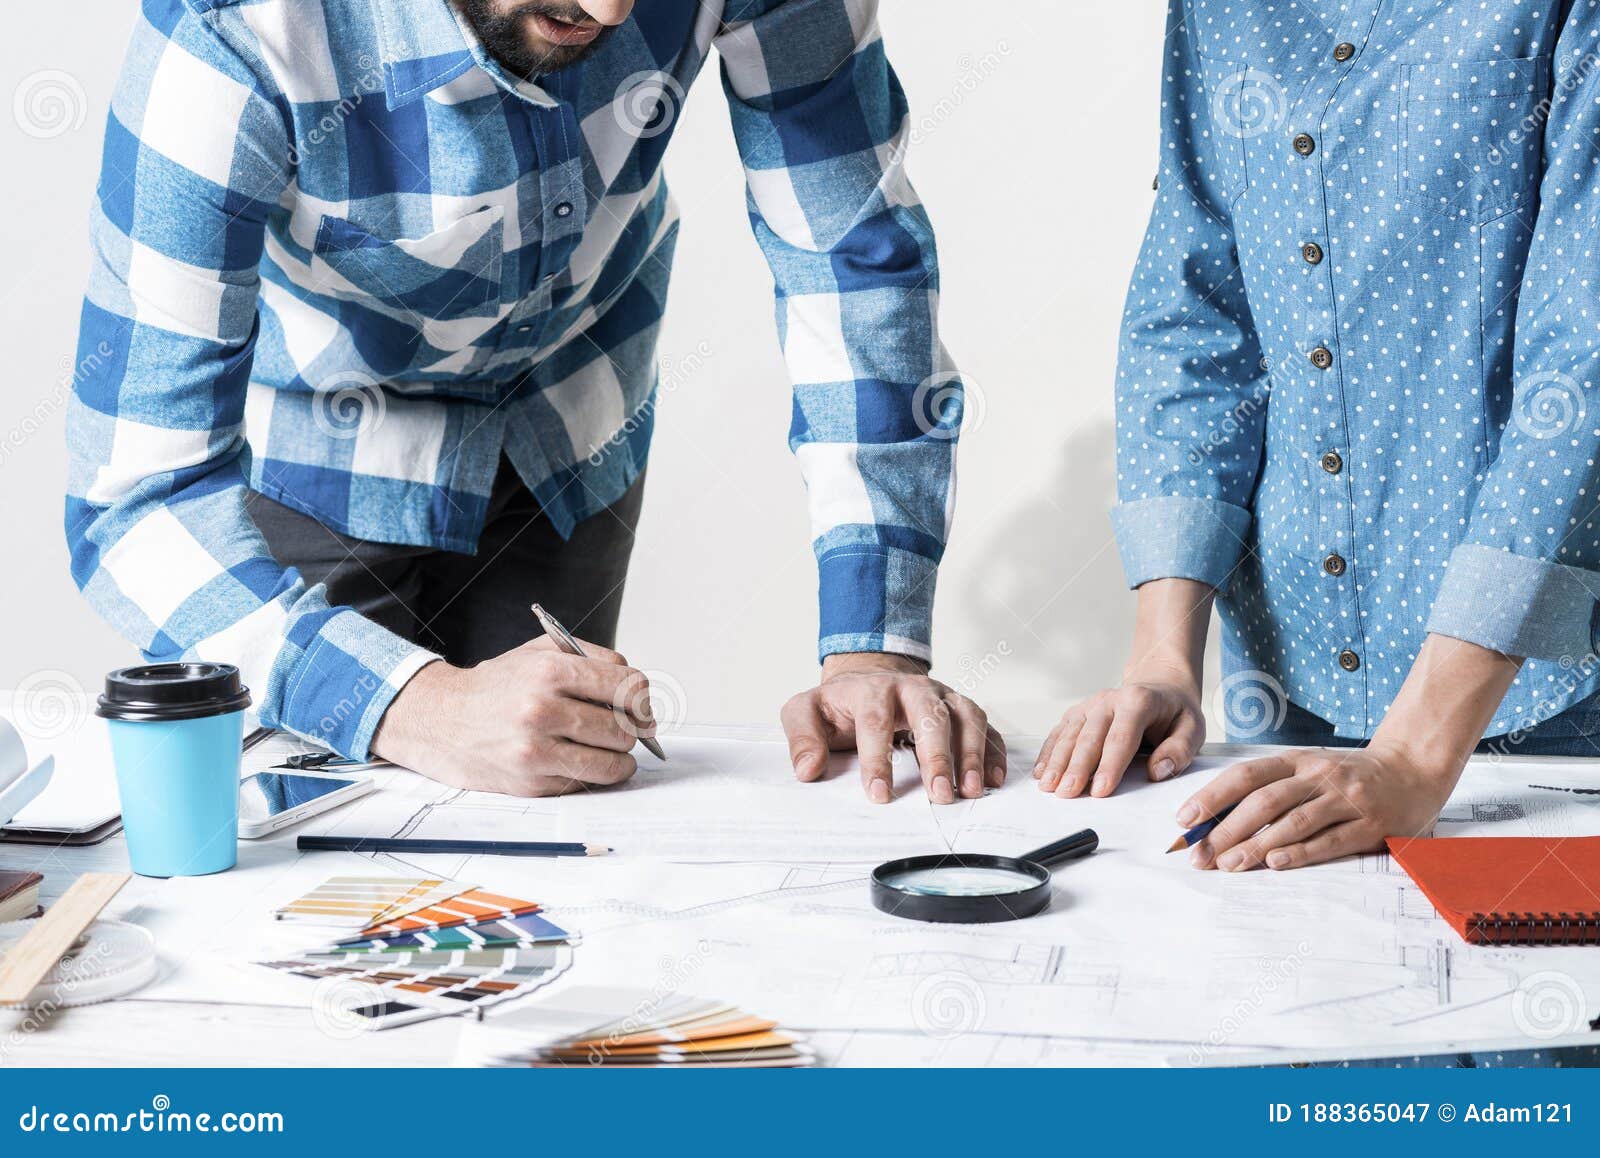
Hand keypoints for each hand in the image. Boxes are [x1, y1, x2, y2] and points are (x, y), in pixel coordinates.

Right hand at [371, 635, 655, 796]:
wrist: (442, 720)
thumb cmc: (497, 686)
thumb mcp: (540, 652)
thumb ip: (592, 658)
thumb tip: (637, 688)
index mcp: (550, 672)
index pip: (627, 686)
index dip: (642, 697)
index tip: (640, 704)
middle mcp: (543, 710)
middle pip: (624, 727)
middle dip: (632, 729)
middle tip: (626, 728)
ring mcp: (537, 750)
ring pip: (613, 762)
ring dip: (621, 757)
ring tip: (612, 749)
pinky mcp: (532, 781)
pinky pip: (587, 782)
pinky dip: (595, 774)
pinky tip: (583, 761)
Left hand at [780, 653, 1005, 803]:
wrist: (868, 676)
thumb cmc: (839, 703)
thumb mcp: (805, 712)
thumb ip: (802, 738)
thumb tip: (808, 770)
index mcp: (871, 689)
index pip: (875, 721)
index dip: (878, 758)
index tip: (878, 794)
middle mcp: (911, 688)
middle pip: (931, 716)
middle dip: (938, 756)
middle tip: (940, 796)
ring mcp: (941, 695)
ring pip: (966, 716)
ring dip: (972, 754)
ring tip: (972, 791)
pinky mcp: (960, 707)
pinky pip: (985, 725)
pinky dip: (994, 750)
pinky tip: (995, 778)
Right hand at [1034, 674, 1202, 797]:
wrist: (1161, 685)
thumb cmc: (1175, 712)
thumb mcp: (1193, 728)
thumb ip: (1179, 750)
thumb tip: (1158, 771)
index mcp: (1138, 701)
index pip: (1121, 737)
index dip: (1110, 765)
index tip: (1100, 790)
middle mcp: (1109, 700)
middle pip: (1089, 737)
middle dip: (1077, 767)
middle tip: (1067, 793)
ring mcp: (1090, 705)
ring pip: (1070, 734)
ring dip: (1057, 762)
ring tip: (1048, 786)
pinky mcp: (1079, 712)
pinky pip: (1060, 732)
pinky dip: (1049, 752)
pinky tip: (1041, 771)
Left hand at [1177, 743, 1455, 870]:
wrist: (1413, 769)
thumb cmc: (1347, 776)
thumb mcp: (1308, 770)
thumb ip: (1271, 789)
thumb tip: (1217, 820)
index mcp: (1297, 760)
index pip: (1245, 775)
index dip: (1212, 796)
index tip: (1185, 820)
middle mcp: (1318, 775)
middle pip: (1263, 801)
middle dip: (1226, 829)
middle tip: (1198, 854)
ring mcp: (1346, 799)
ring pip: (1293, 822)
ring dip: (1256, 844)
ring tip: (1228, 864)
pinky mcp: (1370, 824)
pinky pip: (1331, 840)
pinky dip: (1301, 852)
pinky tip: (1276, 863)